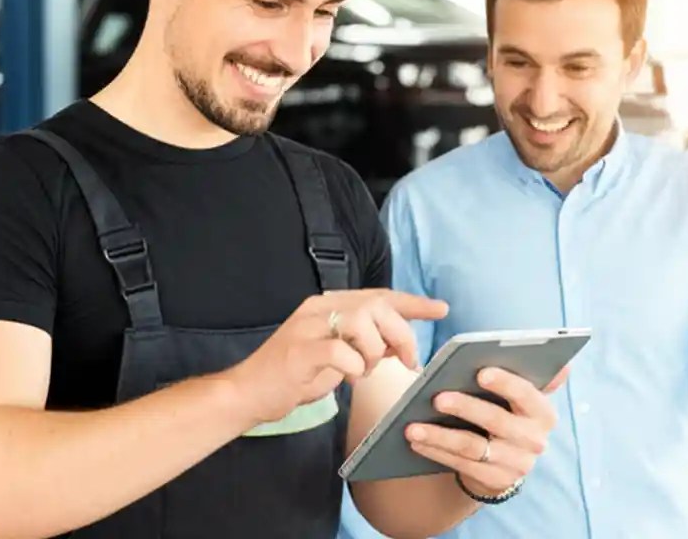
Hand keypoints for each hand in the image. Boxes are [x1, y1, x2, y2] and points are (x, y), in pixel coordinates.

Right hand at [225, 289, 448, 425]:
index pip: (378, 295)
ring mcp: (306, 328)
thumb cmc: (294, 376)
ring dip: (373, 351)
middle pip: (375, 306)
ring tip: (364, 371)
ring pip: (360, 322)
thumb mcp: (337, 357)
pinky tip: (348, 380)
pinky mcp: (299, 352)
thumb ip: (365, 345)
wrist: (247, 392)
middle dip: (400, 334)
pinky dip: (354, 368)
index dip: (412, 302)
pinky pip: (340, 352)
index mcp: (328, 305)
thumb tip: (399, 344)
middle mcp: (318, 309)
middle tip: (407, 362)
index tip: (440, 308)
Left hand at [405, 366, 568, 495]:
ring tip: (412, 426)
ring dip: (439, 435)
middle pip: (495, 420)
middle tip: (436, 397)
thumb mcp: (515, 397)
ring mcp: (516, 463)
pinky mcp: (496, 481)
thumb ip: (516, 376)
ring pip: (472, 446)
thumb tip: (520, 359)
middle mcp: (535, 440)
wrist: (505, 461)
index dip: (505, 383)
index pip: (526, 394)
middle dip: (464, 407)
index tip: (480, 372)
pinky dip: (436, 451)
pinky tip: (415, 441)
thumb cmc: (504, 412)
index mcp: (542, 412)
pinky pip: (460, 465)